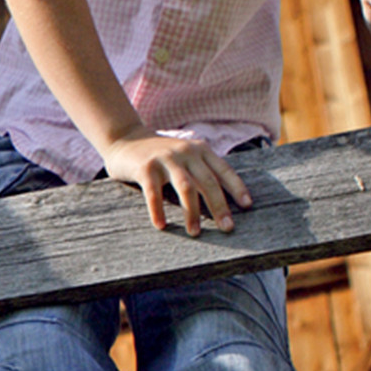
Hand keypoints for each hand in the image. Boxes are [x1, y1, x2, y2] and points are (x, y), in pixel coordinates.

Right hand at [97, 134, 249, 235]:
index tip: (247, 206)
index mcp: (200, 150)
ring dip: (192, 212)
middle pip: (208, 182)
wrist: (123, 138)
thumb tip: (222, 203)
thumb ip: (200, 170)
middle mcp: (185, 152)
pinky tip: (161, 226)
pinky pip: (154, 193)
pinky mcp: (145, 167)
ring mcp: (165, 158)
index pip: (223, 170)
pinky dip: (158, 210)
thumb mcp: (184, 156)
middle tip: (227, 228)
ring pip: (186, 187)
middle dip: (219, 206)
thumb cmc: (159, 155)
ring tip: (195, 233)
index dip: (237, 187)